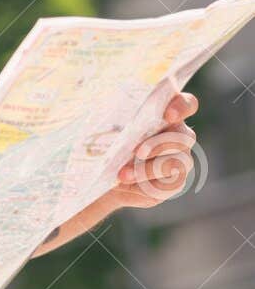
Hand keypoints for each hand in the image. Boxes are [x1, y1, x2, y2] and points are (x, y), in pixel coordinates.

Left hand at [107, 91, 199, 209]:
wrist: (102, 174)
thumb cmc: (105, 140)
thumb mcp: (104, 123)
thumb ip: (109, 111)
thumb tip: (100, 103)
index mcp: (167, 113)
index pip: (188, 104)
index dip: (182, 107)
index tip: (168, 115)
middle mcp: (179, 135)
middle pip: (183, 137)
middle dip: (159, 145)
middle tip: (136, 152)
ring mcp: (181, 159)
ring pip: (176, 163)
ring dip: (147, 169)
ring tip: (122, 174)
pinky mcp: (175, 183)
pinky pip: (168, 185)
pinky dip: (145, 185)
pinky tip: (127, 184)